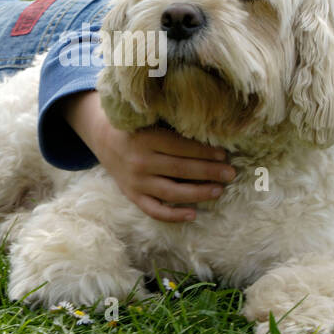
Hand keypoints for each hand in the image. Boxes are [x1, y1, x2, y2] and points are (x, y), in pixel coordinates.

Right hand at [62, 90, 234, 222]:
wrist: (103, 137)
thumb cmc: (136, 125)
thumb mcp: (149, 118)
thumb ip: (172, 124)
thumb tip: (210, 129)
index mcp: (145, 138)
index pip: (180, 147)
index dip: (204, 152)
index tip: (223, 154)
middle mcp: (140, 161)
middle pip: (180, 170)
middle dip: (209, 172)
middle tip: (231, 173)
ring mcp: (135, 181)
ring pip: (171, 192)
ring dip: (197, 193)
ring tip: (218, 190)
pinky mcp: (132, 195)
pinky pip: (153, 210)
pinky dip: (173, 216)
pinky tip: (193, 214)